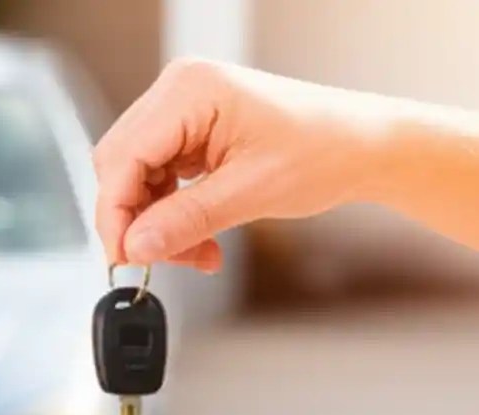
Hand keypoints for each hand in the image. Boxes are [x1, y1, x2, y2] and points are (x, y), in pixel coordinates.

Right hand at [92, 58, 400, 271]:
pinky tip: (198, 238)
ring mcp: (184, 109)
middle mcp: (179, 91)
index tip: (125, 257)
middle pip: (121, 165)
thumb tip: (137, 246)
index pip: (123, 157)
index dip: (116, 214)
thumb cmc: (323, 151)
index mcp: (190, 90)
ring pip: (137, 177)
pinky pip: (160, 178)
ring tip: (195, 253)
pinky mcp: (193, 131)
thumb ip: (185, 221)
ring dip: (157, 223)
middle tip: (158, 261)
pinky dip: (172, 214)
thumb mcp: (249, 194)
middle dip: (136, 221)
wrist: (363, 147)